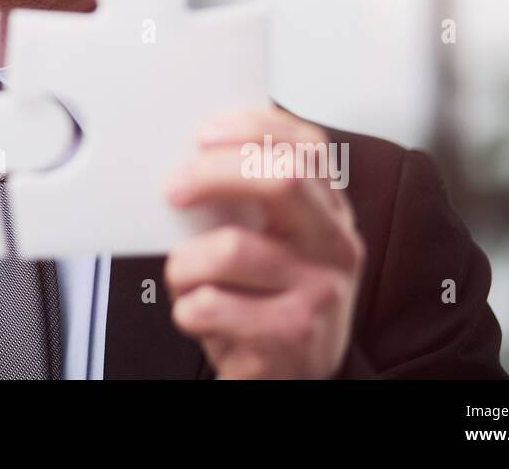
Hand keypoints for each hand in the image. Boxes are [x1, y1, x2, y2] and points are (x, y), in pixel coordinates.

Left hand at [163, 107, 364, 378]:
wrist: (291, 379)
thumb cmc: (269, 301)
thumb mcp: (274, 242)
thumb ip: (249, 198)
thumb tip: (190, 154)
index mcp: (329, 211)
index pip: (306, 145)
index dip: (251, 128)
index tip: (203, 134)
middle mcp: (335, 245)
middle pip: (281, 179)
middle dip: (212, 174)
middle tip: (174, 190)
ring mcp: (320, 292)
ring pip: (230, 248)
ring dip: (185, 264)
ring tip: (188, 279)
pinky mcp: (293, 336)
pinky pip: (211, 305)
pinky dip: (187, 309)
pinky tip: (200, 315)